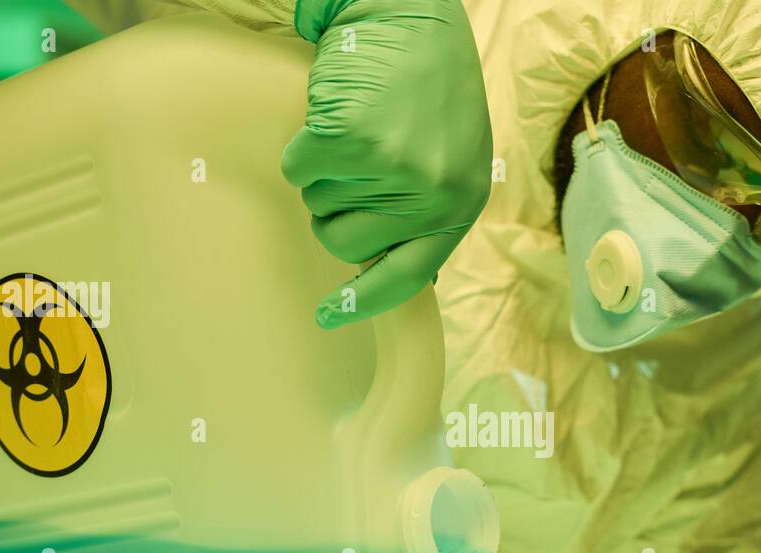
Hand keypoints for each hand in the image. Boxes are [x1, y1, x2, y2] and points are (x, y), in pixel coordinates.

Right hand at [282, 0, 491, 328]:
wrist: (407, 13)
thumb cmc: (426, 83)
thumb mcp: (451, 156)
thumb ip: (426, 210)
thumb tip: (382, 265)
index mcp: (460, 205)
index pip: (408, 275)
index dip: (364, 300)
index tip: (328, 315)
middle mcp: (434, 197)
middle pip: (345, 244)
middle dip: (336, 206)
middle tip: (358, 160)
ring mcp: (395, 171)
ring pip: (319, 205)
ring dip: (324, 171)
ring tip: (357, 128)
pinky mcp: (354, 142)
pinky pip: (299, 169)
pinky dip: (303, 144)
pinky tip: (334, 114)